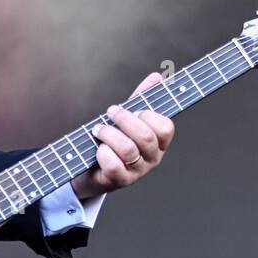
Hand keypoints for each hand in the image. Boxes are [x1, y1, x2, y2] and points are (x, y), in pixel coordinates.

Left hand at [71, 72, 174, 200]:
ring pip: (128, 150)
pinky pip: (114, 165)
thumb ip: (141, 99)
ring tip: (97, 130)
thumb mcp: (127, 119)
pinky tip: (97, 148)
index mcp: (159, 142)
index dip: (148, 115)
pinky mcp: (120, 181)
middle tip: (110, 112)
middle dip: (124, 120)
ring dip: (109, 134)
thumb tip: (156, 76)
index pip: (166, 128)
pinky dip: (103, 153)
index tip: (134, 109)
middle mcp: (152, 158)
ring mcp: (137, 172)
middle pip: (145, 137)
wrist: (91, 169)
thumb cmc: (113, 141)